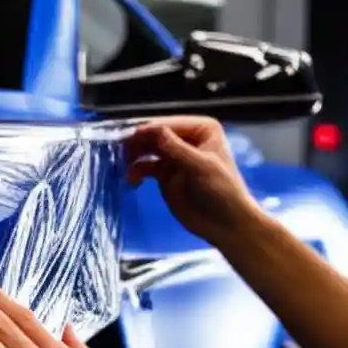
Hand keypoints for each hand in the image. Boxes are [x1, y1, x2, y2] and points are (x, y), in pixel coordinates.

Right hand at [125, 116, 262, 244]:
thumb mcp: (199, 166)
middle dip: (138, 143)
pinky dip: (136, 171)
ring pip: (147, 149)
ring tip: (126, 169)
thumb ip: (174, 148)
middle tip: (123, 155)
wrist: (225, 224)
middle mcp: (186, 138)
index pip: (168, 124)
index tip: (129, 139)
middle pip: (155, 135)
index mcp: (201, 129)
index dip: (148, 130)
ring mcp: (174, 156)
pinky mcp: (165, 174)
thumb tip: (149, 129)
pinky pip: (145, 167)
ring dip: (134, 157)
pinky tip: (133, 181)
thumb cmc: (221, 191)